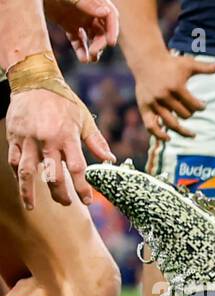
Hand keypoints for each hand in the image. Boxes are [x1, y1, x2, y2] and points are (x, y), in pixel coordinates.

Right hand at [6, 88, 112, 207]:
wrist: (34, 81)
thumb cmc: (63, 101)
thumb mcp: (84, 119)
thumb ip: (96, 141)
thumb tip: (110, 160)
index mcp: (67, 137)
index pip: (77, 169)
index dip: (82, 187)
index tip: (87, 201)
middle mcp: (47, 140)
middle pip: (52, 175)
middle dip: (60, 193)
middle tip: (67, 202)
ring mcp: (28, 140)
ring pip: (28, 171)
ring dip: (29, 191)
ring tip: (31, 206)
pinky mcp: (14, 137)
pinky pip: (14, 160)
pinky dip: (17, 175)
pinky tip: (22, 186)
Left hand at [45, 0, 119, 63]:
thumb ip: (87, 3)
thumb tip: (106, 12)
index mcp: (94, 1)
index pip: (110, 15)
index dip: (113, 29)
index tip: (111, 43)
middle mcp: (90, 11)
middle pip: (103, 29)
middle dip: (100, 42)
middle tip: (95, 52)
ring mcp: (80, 20)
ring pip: (92, 37)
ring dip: (94, 49)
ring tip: (92, 59)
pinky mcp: (69, 26)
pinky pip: (78, 40)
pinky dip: (81, 50)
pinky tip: (84, 60)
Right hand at [134, 53, 214, 139]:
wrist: (146, 60)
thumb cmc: (172, 63)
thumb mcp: (190, 64)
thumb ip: (209, 67)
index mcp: (176, 87)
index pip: (194, 106)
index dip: (201, 107)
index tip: (202, 104)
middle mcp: (164, 96)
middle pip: (184, 115)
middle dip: (191, 113)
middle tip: (191, 109)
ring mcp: (153, 102)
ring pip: (171, 123)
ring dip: (182, 130)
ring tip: (192, 134)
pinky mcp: (144, 106)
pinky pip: (151, 125)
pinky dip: (159, 134)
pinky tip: (168, 139)